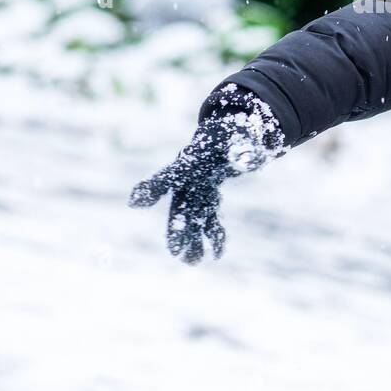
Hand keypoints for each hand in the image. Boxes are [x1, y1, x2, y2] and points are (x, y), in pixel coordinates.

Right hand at [128, 85, 286, 263]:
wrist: (232, 128)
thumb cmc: (233, 131)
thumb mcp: (242, 136)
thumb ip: (245, 150)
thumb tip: (254, 160)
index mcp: (193, 156)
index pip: (172, 173)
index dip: (154, 187)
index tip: (136, 202)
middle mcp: (191, 174)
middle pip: (180, 205)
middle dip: (177, 229)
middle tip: (176, 252)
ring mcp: (198, 185)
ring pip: (192, 216)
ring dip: (193, 238)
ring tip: (194, 262)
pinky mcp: (208, 193)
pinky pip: (209, 216)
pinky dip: (213, 233)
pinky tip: (218, 253)